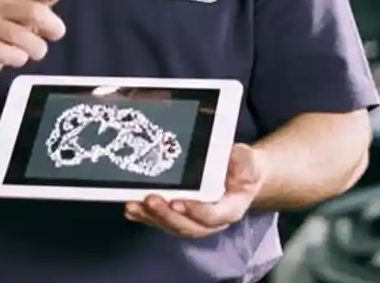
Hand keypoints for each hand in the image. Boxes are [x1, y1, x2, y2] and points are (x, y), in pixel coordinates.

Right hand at [0, 0, 66, 79]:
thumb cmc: (0, 30)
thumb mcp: (22, 9)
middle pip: (34, 12)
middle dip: (52, 26)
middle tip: (55, 35)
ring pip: (24, 38)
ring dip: (35, 48)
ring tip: (30, 51)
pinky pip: (10, 54)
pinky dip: (18, 58)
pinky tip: (12, 57)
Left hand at [124, 144, 265, 237]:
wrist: (237, 175)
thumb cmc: (240, 168)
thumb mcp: (247, 159)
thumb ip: (243, 159)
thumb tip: (234, 153)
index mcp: (231, 208)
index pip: (214, 216)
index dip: (197, 212)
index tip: (180, 202)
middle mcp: (212, 221)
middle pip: (188, 227)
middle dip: (167, 216)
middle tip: (151, 201)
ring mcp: (194, 221)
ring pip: (172, 226)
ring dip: (152, 217)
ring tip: (134, 205)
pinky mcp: (179, 217)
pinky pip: (162, 221)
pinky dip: (145, 216)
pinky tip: (132, 208)